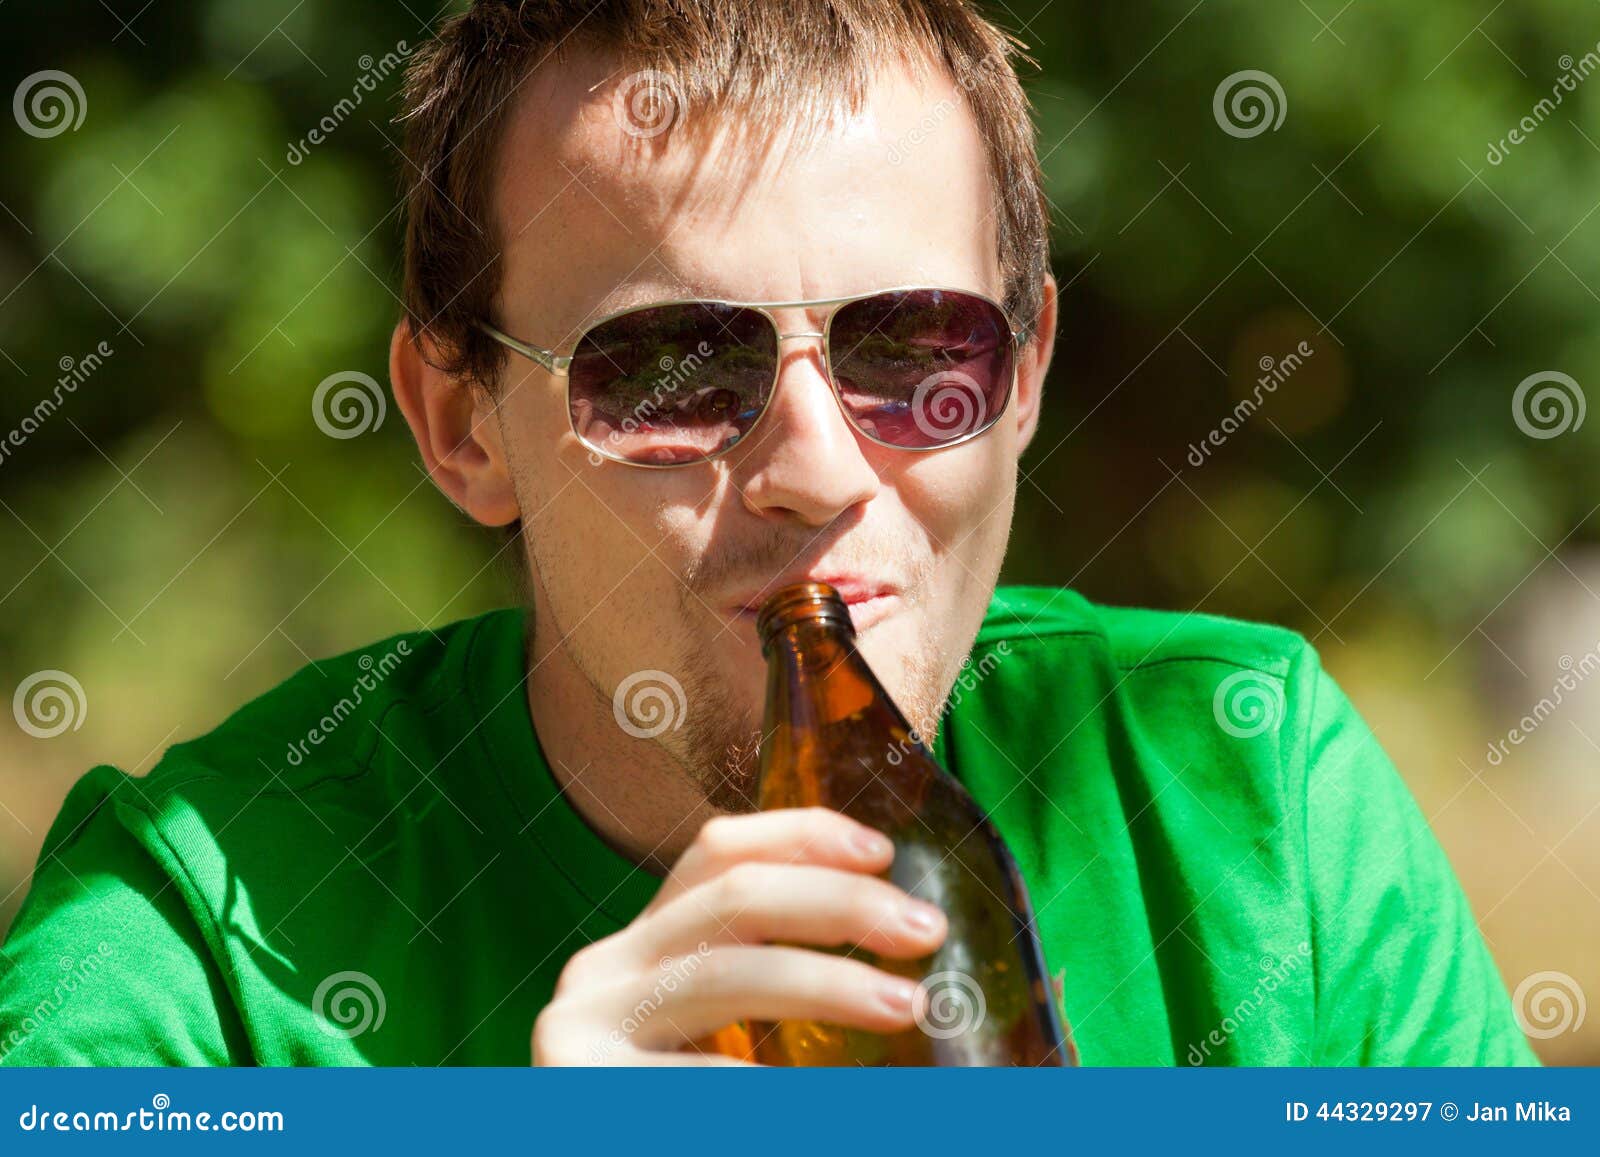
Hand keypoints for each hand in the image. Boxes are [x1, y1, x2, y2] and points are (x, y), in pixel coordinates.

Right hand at [531, 807, 946, 1064]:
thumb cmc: (688, 1111)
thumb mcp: (729, 1040)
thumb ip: (779, 992)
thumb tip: (903, 955)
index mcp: (644, 946)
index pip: (716, 852)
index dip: (801, 836)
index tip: (882, 853)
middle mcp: (605, 970)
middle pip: (731, 896)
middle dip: (839, 902)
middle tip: (924, 928)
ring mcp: (581, 1025)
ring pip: (724, 974)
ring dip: (827, 981)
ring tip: (905, 1004)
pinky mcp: (578, 1081)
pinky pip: (703, 1070)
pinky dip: (778, 1080)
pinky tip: (837, 1093)